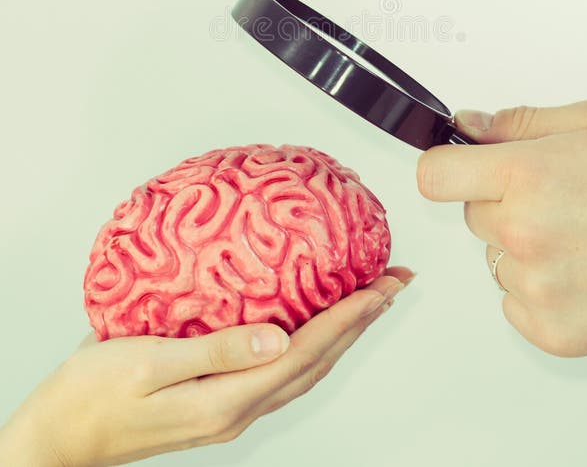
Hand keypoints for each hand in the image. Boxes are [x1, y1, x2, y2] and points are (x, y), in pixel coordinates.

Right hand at [0, 267, 412, 466]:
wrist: (56, 439)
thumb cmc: (89, 398)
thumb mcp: (146, 364)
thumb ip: (214, 350)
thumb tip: (276, 336)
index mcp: (225, 399)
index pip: (305, 352)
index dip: (349, 317)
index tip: (382, 286)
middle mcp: (236, 409)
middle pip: (316, 361)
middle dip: (360, 322)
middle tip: (393, 284)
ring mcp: (228, 410)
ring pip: (304, 368)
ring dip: (341, 332)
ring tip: (367, 300)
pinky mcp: (215, 403)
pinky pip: (279, 369)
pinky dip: (308, 343)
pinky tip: (309, 325)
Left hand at [417, 100, 586, 357]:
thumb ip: (520, 122)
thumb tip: (469, 125)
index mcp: (526, 176)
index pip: (433, 176)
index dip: (445, 168)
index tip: (459, 169)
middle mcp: (522, 233)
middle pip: (470, 215)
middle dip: (500, 204)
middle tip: (555, 200)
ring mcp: (535, 288)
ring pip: (494, 259)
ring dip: (522, 249)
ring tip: (580, 238)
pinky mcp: (550, 330)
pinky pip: (514, 302)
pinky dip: (539, 291)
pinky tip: (582, 272)